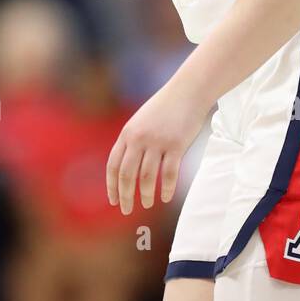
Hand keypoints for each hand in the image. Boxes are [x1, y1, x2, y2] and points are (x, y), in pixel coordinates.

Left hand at [106, 75, 211, 214]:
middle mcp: (139, 139)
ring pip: (147, 177)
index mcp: (127, 134)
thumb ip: (132, 142)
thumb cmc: (165, 108)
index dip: (111, 186)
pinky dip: (166, 189)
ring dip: (145, 194)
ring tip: (147, 203)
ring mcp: (158, 142)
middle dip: (125, 195)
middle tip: (126, 209)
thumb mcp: (141, 121)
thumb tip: (127, 168)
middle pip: (127, 175)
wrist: (188, 91)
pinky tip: (165, 198)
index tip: (113, 200)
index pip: (113, 166)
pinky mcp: (176, 145)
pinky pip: (169, 174)